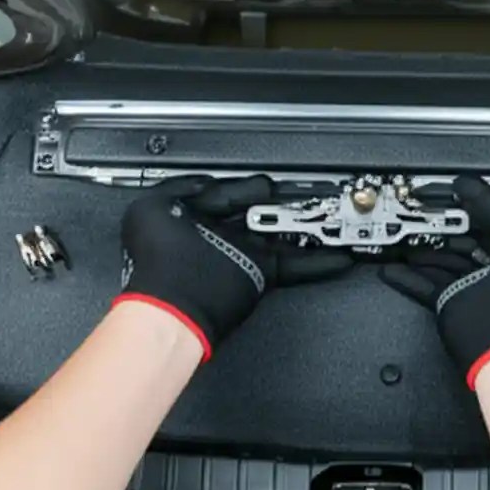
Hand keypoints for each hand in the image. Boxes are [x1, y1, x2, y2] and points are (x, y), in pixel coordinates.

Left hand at [115, 176, 352, 359]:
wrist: (169, 308)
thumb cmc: (154, 262)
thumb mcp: (152, 208)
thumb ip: (180, 189)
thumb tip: (205, 181)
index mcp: (197, 218)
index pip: (230, 193)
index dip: (248, 186)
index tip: (268, 180)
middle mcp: (223, 235)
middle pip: (261, 211)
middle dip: (282, 203)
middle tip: (305, 195)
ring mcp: (243, 255)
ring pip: (281, 235)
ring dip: (307, 228)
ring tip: (331, 219)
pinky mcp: (259, 276)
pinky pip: (294, 266)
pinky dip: (318, 262)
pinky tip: (337, 256)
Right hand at [380, 176, 489, 388]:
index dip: (482, 200)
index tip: (459, 187)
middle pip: (470, 236)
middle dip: (450, 221)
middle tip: (429, 206)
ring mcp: (476, 287)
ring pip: (445, 259)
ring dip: (425, 246)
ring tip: (407, 232)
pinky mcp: (453, 304)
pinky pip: (425, 286)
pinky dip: (407, 277)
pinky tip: (394, 268)